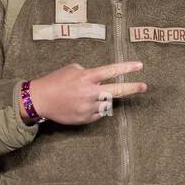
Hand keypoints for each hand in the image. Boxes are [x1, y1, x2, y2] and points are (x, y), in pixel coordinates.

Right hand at [24, 62, 146, 125]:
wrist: (40, 100)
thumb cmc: (56, 81)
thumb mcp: (72, 69)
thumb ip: (88, 72)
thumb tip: (100, 78)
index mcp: (86, 77)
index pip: (111, 71)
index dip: (126, 68)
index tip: (139, 66)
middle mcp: (89, 92)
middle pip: (116, 90)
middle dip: (132, 88)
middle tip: (143, 86)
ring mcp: (88, 107)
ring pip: (107, 103)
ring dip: (105, 99)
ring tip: (90, 96)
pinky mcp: (85, 119)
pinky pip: (98, 113)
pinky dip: (96, 108)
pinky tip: (84, 104)